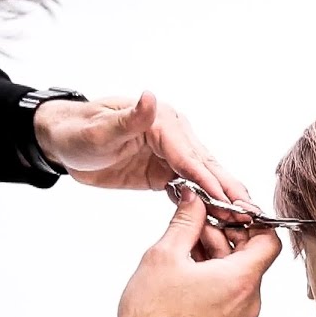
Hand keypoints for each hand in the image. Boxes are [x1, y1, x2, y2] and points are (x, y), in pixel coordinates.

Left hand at [33, 92, 249, 204]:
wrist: (63, 142)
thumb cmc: (77, 131)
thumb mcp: (100, 128)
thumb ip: (130, 118)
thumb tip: (151, 98)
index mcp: (163, 122)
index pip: (190, 156)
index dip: (209, 179)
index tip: (228, 199)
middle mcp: (173, 136)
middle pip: (206, 166)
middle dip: (229, 189)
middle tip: (252, 213)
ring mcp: (171, 155)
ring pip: (204, 177)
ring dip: (225, 198)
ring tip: (247, 218)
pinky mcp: (164, 172)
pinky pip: (191, 187)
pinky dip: (207, 202)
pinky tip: (223, 217)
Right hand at [103, 186, 282, 316]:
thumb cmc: (153, 316)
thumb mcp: (165, 255)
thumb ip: (186, 221)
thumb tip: (195, 198)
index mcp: (241, 281)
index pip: (269, 240)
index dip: (251, 220)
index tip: (226, 212)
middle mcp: (248, 300)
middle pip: (251, 253)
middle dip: (225, 233)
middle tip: (195, 223)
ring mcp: (238, 315)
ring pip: (238, 270)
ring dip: (215, 252)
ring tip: (183, 246)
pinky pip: (230, 288)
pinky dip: (213, 271)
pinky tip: (184, 267)